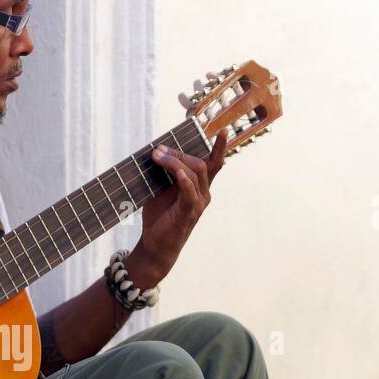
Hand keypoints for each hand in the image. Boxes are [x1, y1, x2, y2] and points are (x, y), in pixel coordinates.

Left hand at [136, 130, 227, 280]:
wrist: (155, 246)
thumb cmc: (159, 218)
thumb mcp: (160, 191)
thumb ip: (163, 174)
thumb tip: (155, 152)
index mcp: (199, 187)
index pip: (214, 164)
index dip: (220, 148)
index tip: (224, 131)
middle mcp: (203, 194)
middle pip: (201, 164)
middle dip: (180, 152)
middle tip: (158, 149)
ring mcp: (198, 203)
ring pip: (195, 173)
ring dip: (175, 161)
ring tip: (157, 156)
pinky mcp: (188, 212)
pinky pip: (190, 192)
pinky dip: (184, 179)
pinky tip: (177, 171)